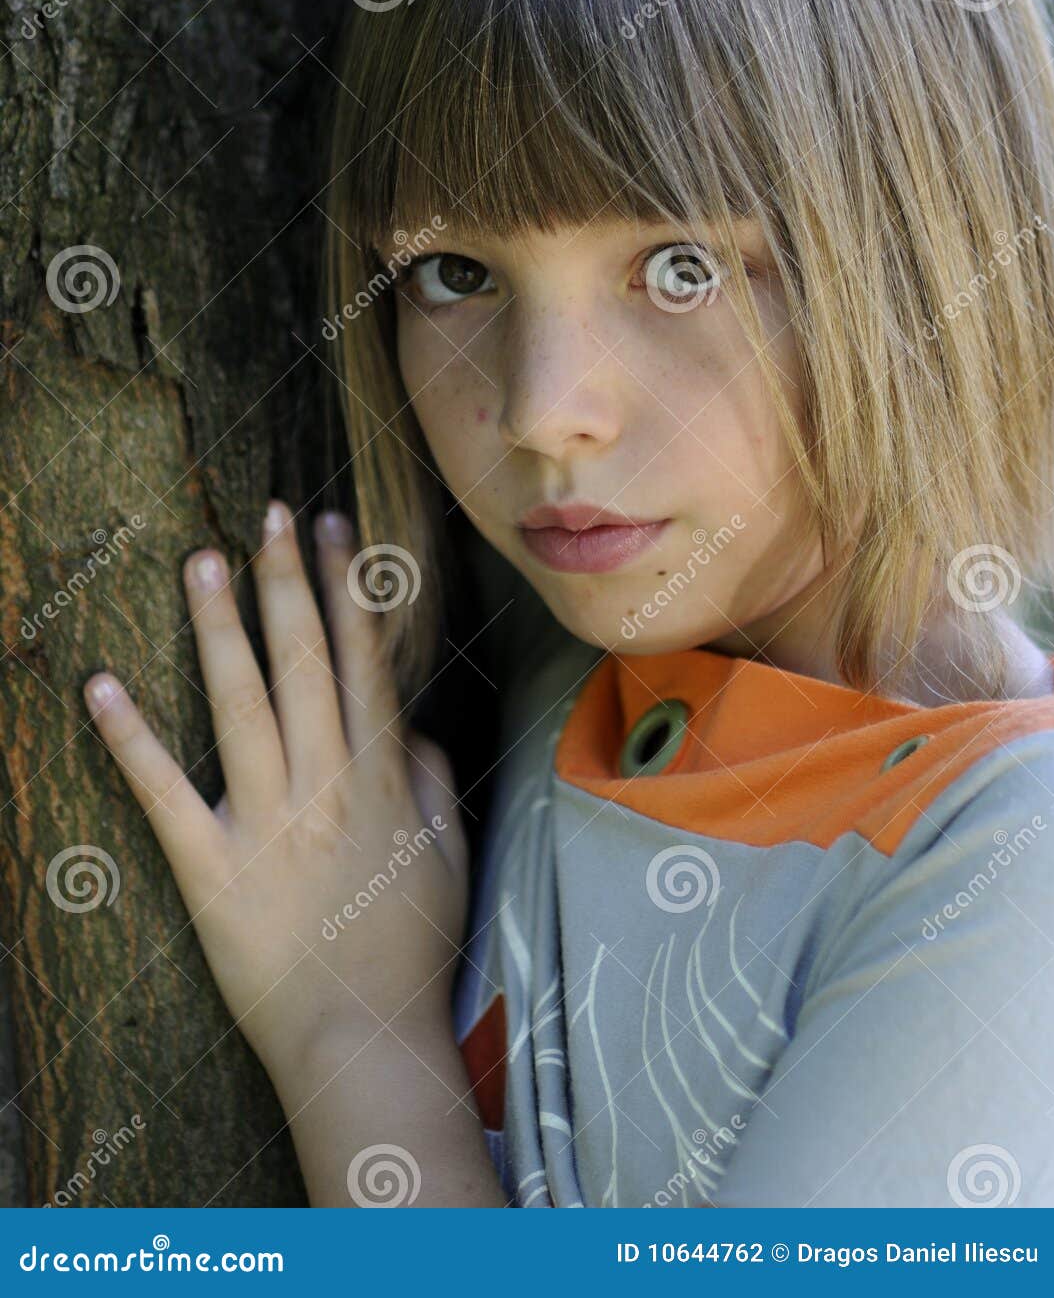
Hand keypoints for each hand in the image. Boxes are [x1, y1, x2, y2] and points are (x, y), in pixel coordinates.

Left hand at [83, 501, 467, 1089]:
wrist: (362, 1040)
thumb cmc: (409, 951)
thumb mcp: (449, 856)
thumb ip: (436, 782)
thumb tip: (416, 728)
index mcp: (383, 777)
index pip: (363, 661)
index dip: (348, 589)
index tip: (333, 530)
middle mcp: (324, 783)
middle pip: (303, 662)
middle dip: (286, 579)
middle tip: (268, 513)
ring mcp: (265, 822)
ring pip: (240, 704)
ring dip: (220, 627)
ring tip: (202, 560)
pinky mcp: (208, 867)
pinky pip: (164, 793)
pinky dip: (130, 739)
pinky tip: (102, 684)